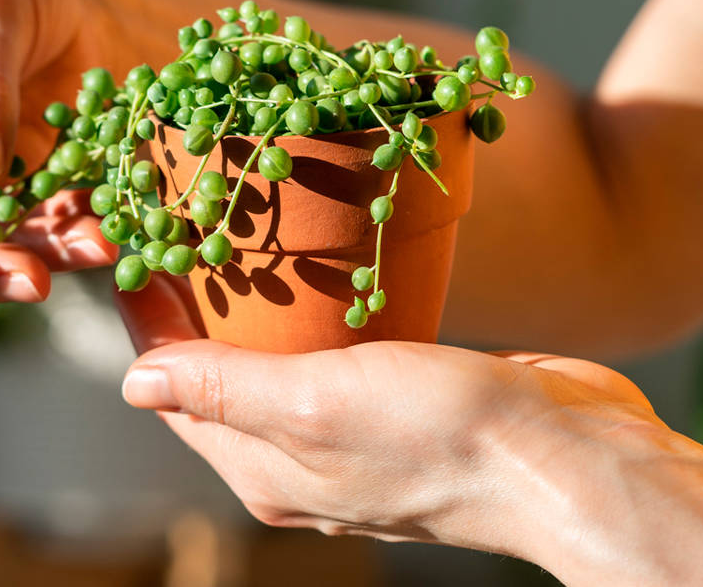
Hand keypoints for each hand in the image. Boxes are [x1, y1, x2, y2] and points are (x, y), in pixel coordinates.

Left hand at [115, 276, 662, 562]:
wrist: (568, 457)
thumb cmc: (442, 434)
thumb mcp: (315, 404)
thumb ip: (223, 390)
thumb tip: (133, 384)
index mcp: (268, 471)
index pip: (180, 396)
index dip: (151, 326)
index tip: (136, 252)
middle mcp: (306, 462)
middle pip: (226, 382)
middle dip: (200, 315)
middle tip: (187, 231)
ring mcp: (358, 436)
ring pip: (285, 368)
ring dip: (261, 313)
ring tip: (243, 240)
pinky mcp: (405, 406)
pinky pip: (341, 358)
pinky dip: (321, 318)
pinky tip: (326, 273)